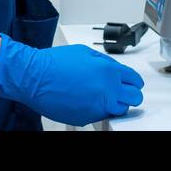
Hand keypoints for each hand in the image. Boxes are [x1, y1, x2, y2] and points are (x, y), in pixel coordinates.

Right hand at [0, 33, 144, 125]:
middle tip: (124, 91)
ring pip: (120, 110)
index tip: (133, 83)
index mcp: (109, 72)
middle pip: (134, 98)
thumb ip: (105, 62)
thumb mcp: (85, 52)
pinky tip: (89, 99)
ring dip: (117, 103)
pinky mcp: (87, 118)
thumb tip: (116, 71)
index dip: (134, 81)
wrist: (35, 78)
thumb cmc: (55, 63)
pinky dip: (99, 109)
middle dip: (131, 94)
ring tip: (106, 96)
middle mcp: (107, 91)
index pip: (135, 80)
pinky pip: (101, 115)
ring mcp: (97, 107)